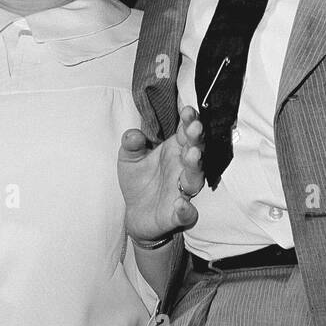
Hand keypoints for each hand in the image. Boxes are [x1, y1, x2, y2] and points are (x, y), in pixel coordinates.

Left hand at [118, 106, 204, 244]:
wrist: (135, 213)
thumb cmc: (138, 179)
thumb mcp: (128, 158)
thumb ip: (131, 144)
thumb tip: (133, 135)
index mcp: (174, 150)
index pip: (186, 132)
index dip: (189, 121)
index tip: (187, 110)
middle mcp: (183, 169)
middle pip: (196, 151)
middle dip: (196, 138)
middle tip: (195, 127)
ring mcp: (182, 191)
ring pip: (194, 179)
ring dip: (195, 167)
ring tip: (192, 155)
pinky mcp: (177, 215)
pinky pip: (186, 214)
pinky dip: (186, 210)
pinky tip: (180, 204)